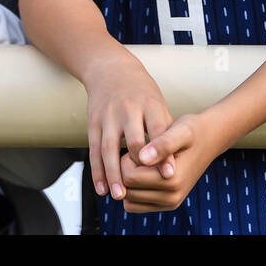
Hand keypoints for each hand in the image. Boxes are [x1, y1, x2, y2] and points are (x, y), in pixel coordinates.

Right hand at [83, 52, 176, 199]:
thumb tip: (172, 165)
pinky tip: (102, 188)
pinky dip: (97, 171)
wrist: (111, 69)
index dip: (164, 153)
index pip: (158, 131)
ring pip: (109, 148)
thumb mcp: (158, 104)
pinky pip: (94, 150)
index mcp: (150, 105)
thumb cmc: (142, 93)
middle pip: (133, 140)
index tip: (169, 174)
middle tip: (144, 189)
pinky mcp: (93, 122)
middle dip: (137, 165)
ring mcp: (109, 115)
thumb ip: (164, 132)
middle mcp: (129, 109)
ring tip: (120, 196)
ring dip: (114, 174)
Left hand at [118, 112, 226, 213]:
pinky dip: (134, 191)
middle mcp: (172, 197)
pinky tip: (143, 174)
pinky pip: (135, 206)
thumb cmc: (192, 131)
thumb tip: (143, 158)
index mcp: (172, 180)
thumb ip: (163, 144)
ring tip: (143, 163)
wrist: (209, 140)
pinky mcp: (166, 205)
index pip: (129, 177)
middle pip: (127, 190)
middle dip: (127, 171)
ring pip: (129, 200)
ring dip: (130, 182)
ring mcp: (169, 204)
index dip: (128, 159)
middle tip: (141, 154)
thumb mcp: (180, 131)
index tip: (140, 146)